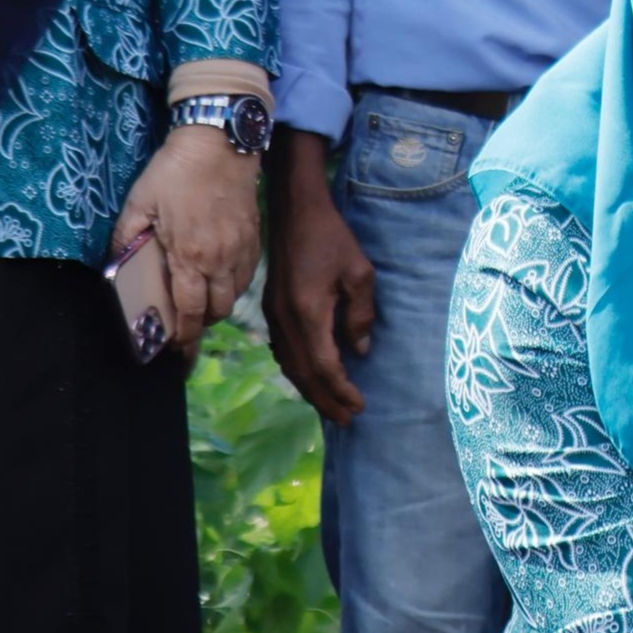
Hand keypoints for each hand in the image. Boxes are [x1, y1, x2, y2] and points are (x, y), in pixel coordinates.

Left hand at [115, 122, 262, 351]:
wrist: (219, 142)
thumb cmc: (174, 172)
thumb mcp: (138, 203)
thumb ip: (127, 238)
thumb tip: (116, 266)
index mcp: (190, 256)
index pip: (190, 311)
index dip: (182, 336)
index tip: (173, 347)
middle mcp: (221, 259)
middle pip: (217, 311)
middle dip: (200, 323)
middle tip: (183, 322)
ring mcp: (242, 249)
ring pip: (234, 296)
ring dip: (217, 305)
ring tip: (199, 301)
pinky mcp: (254, 236)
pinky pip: (247, 275)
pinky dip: (233, 285)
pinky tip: (219, 277)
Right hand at [263, 129, 377, 421]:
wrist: (294, 212)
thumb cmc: (332, 238)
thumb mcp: (359, 273)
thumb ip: (360, 315)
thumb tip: (360, 351)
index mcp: (307, 314)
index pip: (324, 366)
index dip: (342, 390)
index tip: (360, 406)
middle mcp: (285, 321)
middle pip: (303, 374)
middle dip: (325, 400)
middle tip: (347, 420)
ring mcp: (274, 316)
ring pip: (289, 365)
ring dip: (310, 390)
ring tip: (331, 407)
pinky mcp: (271, 309)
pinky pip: (282, 351)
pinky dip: (297, 371)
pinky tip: (309, 377)